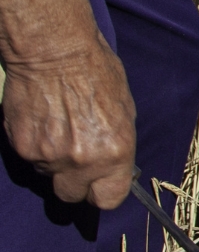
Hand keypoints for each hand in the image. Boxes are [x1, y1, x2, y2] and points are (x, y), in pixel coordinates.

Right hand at [1, 34, 136, 208]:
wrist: (54, 51)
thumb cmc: (96, 74)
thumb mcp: (125, 113)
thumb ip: (118, 148)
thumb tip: (114, 168)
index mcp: (115, 154)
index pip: (108, 200)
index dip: (102, 193)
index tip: (100, 186)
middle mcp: (82, 161)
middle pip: (71, 196)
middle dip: (74, 184)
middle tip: (75, 162)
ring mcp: (48, 156)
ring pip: (48, 175)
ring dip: (53, 161)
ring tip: (58, 129)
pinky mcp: (21, 145)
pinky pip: (30, 158)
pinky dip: (34, 146)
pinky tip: (42, 122)